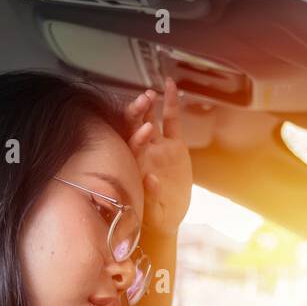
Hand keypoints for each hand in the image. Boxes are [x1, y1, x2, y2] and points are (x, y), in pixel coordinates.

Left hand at [125, 78, 192, 234]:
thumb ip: (151, 196)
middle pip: (136, 128)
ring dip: (149, 106)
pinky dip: (171, 105)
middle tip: (144, 100)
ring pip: (151, 120)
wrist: (167, 217)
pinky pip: (172, 121)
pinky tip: (170, 88)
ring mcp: (158, 147)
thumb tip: (151, 180)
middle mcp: (145, 153)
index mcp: (136, 166)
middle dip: (138, 113)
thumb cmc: (156, 217)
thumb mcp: (154, 211)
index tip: (145, 130)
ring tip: (151, 94)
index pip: (133, 146)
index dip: (137, 137)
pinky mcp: (174, 145)